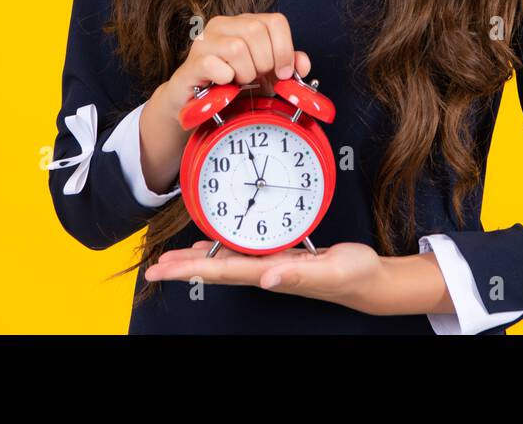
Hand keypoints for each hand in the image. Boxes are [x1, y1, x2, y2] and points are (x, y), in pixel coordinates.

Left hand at [142, 240, 388, 314]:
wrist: (368, 278)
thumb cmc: (353, 275)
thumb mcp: (330, 271)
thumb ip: (299, 273)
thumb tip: (266, 278)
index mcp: (271, 273)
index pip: (221, 272)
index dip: (188, 270)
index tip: (162, 269)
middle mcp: (266, 272)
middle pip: (215, 269)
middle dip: (182, 267)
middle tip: (154, 265)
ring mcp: (271, 265)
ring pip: (225, 262)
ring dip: (197, 260)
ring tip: (172, 258)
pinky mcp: (281, 255)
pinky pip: (242, 252)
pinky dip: (221, 248)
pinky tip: (213, 245)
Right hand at [156, 13, 312, 120]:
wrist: (197, 103)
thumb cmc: (233, 84)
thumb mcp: (267, 74)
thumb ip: (287, 64)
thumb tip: (303, 64)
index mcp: (244, 22)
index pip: (275, 21)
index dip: (285, 49)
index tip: (282, 72)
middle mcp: (222, 25)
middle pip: (257, 31)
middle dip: (264, 62)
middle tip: (256, 77)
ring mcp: (204, 41)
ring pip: (237, 47)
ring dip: (245, 72)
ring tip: (238, 81)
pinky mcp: (192, 61)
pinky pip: (215, 65)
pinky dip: (226, 79)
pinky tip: (223, 84)